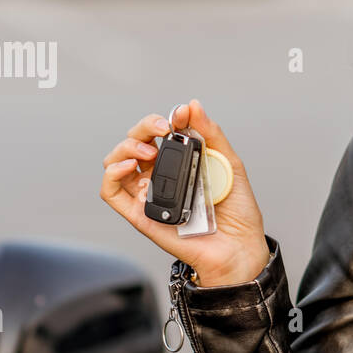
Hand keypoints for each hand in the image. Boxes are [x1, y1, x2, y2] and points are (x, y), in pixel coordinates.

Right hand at [100, 99, 270, 286]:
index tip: (179, 115)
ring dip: (125, 147)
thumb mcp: (230, 165)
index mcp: (180, 162)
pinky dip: (112, 174)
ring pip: (116, 163)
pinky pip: (111, 192)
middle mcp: (160, 176)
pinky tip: (128, 165)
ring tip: (147, 150)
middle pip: (134, 142)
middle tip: (162, 128)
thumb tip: (192, 105)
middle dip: (143, 127)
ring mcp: (149, 195)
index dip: (164, 118)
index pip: (159, 132)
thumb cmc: (237, 211)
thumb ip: (211, 135)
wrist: (240, 247)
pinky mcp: (140, 215)